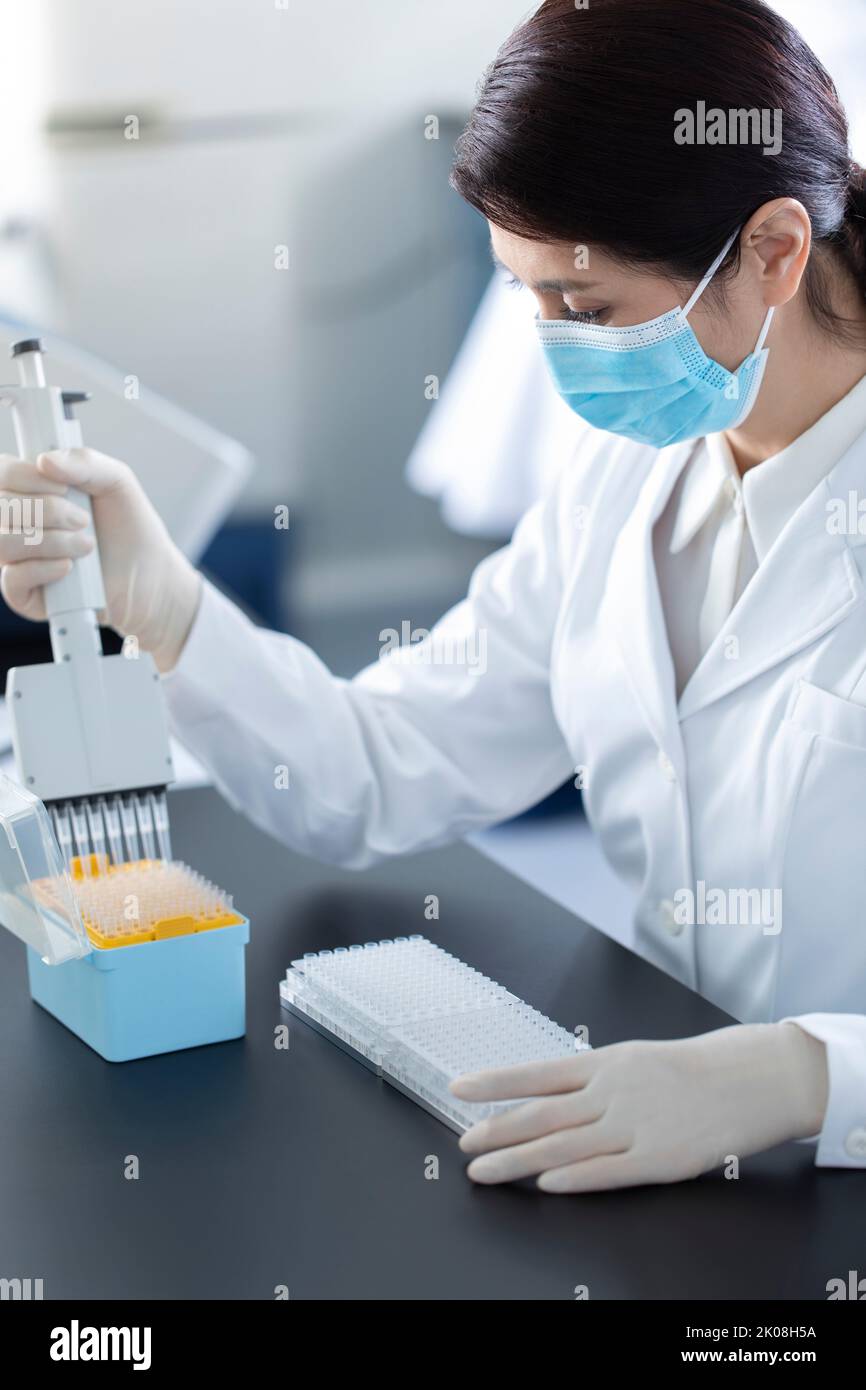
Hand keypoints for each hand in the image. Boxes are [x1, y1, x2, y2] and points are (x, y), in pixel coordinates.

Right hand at [0, 448, 200, 671]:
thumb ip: (84, 461)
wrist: (151, 576)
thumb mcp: (116, 481)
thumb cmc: (130, 527)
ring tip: (85, 545)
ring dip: (50, 541)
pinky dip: (43, 569)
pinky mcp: (24, 594)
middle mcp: (17, 523)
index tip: (61, 486)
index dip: (22, 476)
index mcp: (30, 491)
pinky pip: (11, 579)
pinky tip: (69, 568)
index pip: (0, 475)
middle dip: (46, 510)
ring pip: (2, 542)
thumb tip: (43, 460)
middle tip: (83, 519)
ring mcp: (17, 559)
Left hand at [451, 1022, 828, 1192]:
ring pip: (563, 1145)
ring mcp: (633, 1126)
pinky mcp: (657, 1158)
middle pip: (541, 1114)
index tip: (459, 1088)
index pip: (536, 1073)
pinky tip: (546, 1184)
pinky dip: (574, 1177)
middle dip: (496, 1131)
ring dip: (519, 1160)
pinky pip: (608, 1171)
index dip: (495, 1082)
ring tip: (485, 1171)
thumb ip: (589, 1078)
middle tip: (463, 1144)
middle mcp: (611, 1093)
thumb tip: (539, 1091)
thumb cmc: (685, 1071)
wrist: (744, 1081)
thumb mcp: (631, 1059)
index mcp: (603, 1064)